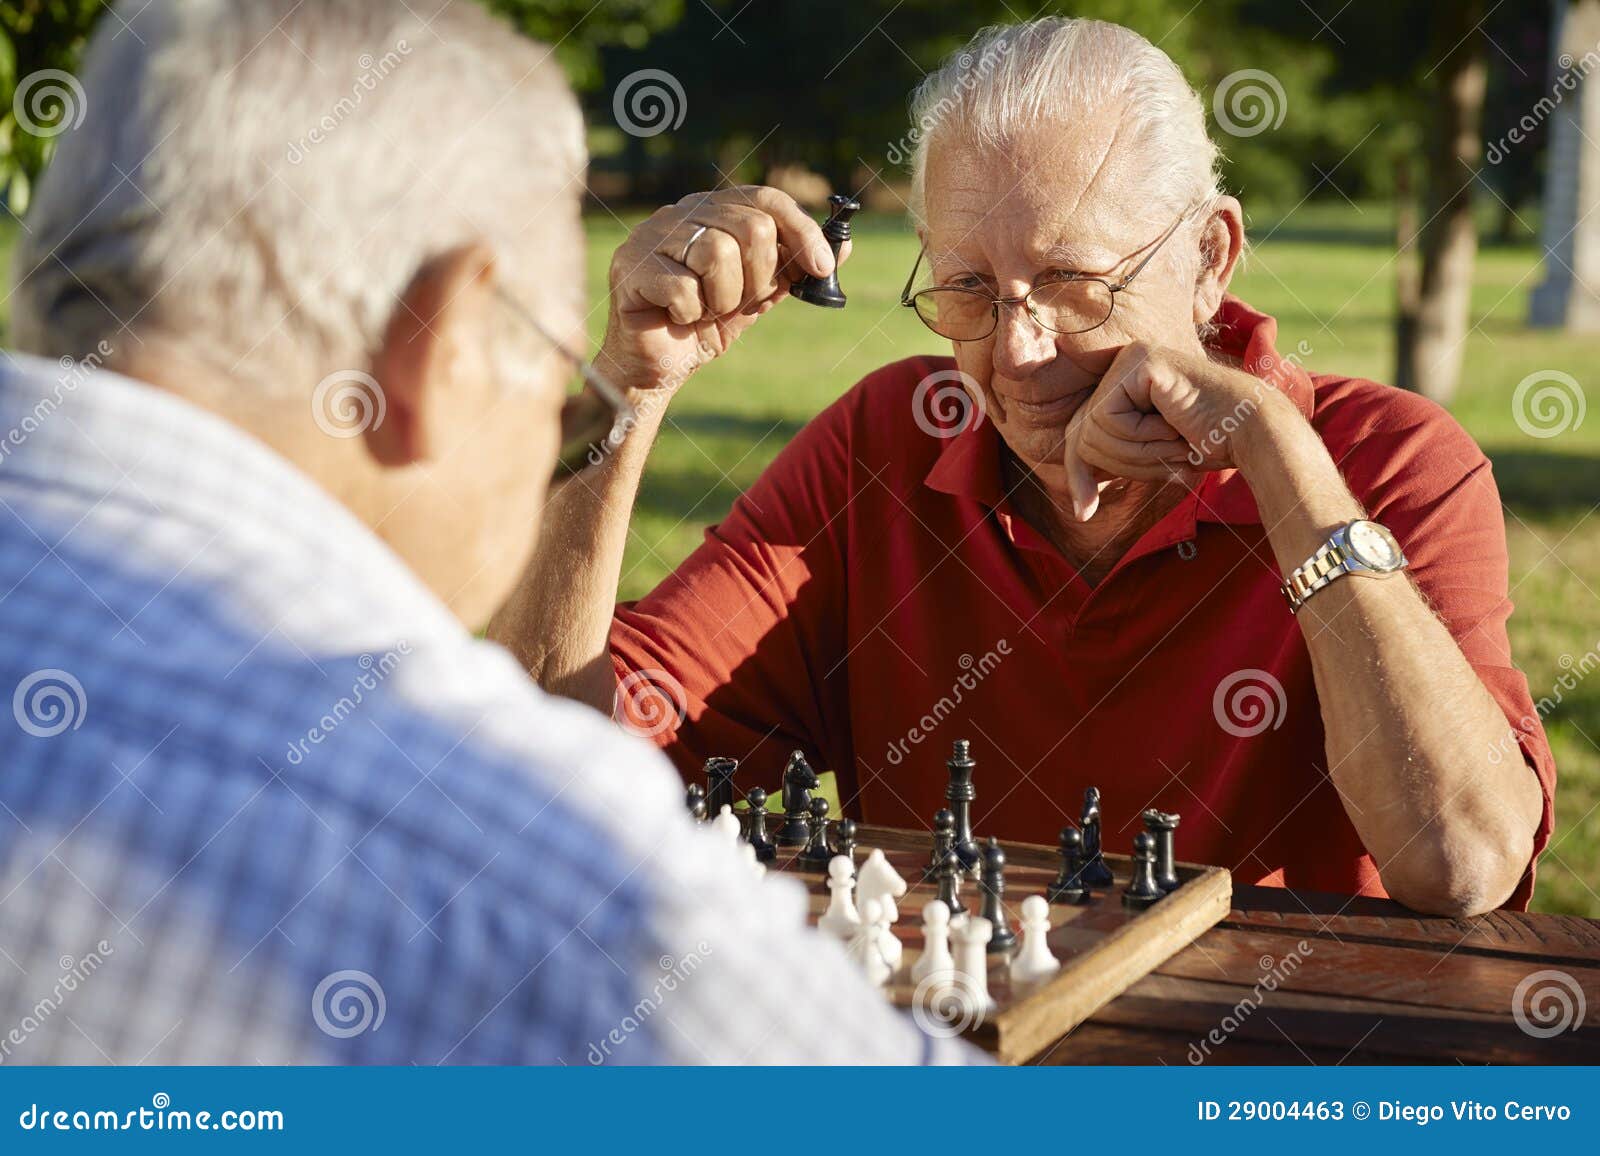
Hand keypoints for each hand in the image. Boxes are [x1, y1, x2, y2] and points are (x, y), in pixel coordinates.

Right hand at [597, 186, 841, 395]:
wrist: (658, 366)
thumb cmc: (706, 325)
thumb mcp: (759, 295)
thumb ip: (793, 269)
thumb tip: (844, 247)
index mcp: (714, 210)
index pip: (766, 199)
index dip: (801, 230)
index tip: (821, 266)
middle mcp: (682, 212)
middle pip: (750, 226)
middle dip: (758, 277)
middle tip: (739, 302)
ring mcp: (651, 235)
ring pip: (717, 253)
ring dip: (722, 298)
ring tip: (705, 310)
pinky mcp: (630, 266)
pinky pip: (683, 287)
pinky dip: (690, 313)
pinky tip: (677, 317)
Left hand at [1061, 341, 1285, 519]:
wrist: (1254, 432)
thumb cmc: (1208, 444)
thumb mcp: (1145, 457)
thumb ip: (1109, 461)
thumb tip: (1075, 505)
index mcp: (1123, 381)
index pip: (1079, 432)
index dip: (1078, 473)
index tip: (1084, 512)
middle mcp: (1123, 362)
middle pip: (1080, 432)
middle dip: (1116, 463)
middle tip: (1165, 459)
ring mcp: (1131, 357)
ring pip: (1093, 430)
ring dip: (1136, 452)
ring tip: (1176, 439)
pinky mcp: (1140, 361)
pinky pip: (1109, 419)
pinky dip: (1142, 438)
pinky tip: (1174, 426)